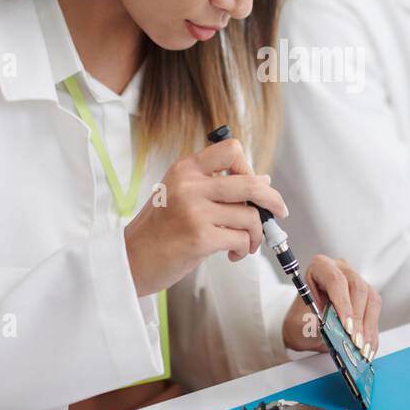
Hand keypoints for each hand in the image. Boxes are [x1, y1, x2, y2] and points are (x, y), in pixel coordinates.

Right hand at [123, 137, 288, 296]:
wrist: (131, 260)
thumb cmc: (159, 229)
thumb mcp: (179, 194)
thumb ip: (214, 185)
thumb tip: (263, 180)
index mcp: (185, 169)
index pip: (231, 150)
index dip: (248, 167)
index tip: (253, 186)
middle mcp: (190, 185)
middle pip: (251, 183)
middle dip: (273, 200)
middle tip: (278, 211)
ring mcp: (194, 211)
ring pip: (251, 216)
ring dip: (255, 234)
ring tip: (244, 243)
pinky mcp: (199, 238)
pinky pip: (241, 239)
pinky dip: (244, 249)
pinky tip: (232, 254)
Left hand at [282, 255, 381, 359]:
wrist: (304, 326)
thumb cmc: (300, 320)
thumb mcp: (303, 324)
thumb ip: (320, 326)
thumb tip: (338, 334)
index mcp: (320, 267)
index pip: (335, 280)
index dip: (343, 304)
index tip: (346, 326)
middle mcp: (341, 270)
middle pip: (357, 289)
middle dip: (357, 319)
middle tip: (355, 341)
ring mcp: (356, 282)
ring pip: (371, 300)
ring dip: (368, 327)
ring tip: (362, 347)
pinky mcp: (367, 297)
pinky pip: (375, 313)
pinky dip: (372, 332)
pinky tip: (367, 346)